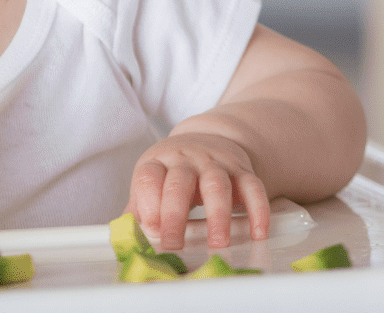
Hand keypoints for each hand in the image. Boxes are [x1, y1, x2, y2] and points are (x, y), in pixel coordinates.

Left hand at [126, 133, 269, 249]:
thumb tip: (125, 241)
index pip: (149, 177)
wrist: (208, 139)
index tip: (150, 228)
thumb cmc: (174, 172)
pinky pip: (253, 187)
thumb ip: (138, 210)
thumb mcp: (152, 182)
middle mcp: (187, 159)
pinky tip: (258, 232)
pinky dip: (258, 209)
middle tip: (174, 245)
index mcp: (159, 161)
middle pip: (180, 182)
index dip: (147, 202)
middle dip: (175, 214)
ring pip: (217, 184)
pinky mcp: (242, 171)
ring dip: (217, 214)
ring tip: (218, 243)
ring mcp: (216, 163)